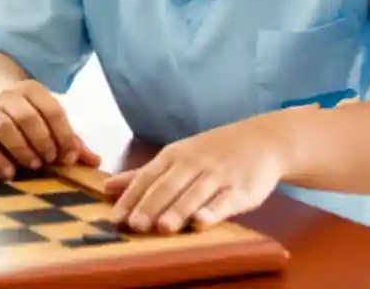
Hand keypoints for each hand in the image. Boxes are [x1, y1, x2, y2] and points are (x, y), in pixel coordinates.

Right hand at [0, 80, 100, 178]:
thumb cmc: (27, 114)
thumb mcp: (49, 119)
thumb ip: (71, 140)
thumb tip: (96, 162)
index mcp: (33, 90)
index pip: (52, 110)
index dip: (64, 135)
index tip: (70, 157)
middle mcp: (10, 97)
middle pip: (27, 117)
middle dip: (42, 141)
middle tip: (50, 161)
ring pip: (3, 127)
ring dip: (21, 148)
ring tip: (33, 165)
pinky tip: (10, 173)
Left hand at [105, 114, 288, 233]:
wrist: (262, 140)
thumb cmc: (212, 152)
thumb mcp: (176, 157)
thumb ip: (142, 175)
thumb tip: (107, 187)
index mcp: (174, 156)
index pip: (148, 178)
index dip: (131, 198)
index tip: (116, 217)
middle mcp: (193, 164)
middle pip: (168, 186)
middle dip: (151, 206)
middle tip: (134, 225)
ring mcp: (218, 175)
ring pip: (195, 194)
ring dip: (178, 210)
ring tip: (162, 227)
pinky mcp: (242, 188)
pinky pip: (226, 200)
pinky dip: (214, 210)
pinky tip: (202, 221)